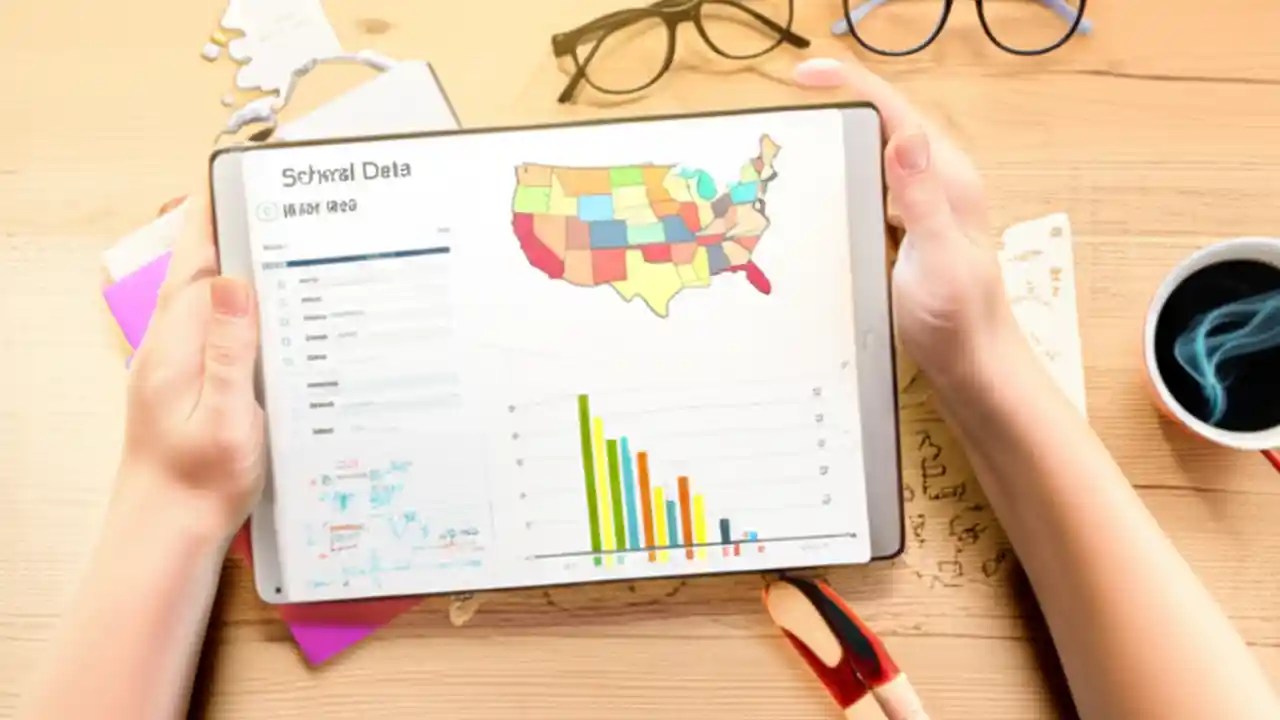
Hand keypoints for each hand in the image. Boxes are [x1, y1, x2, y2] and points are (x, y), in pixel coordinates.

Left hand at [118, 184, 263, 540]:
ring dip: (231, 266)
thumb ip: (228, 350)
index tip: (232, 180)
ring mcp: (171, 364)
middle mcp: (167, 348)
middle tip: (270, 201)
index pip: (196, 265)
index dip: (214, 220)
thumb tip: (232, 281)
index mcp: (176, 348)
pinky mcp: (182, 382)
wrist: (166, 530)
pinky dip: (232, 304)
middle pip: (199, 274)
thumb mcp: (228, 419)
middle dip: (229, 233)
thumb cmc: (200, 484)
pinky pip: (208, 326)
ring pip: (203, 299)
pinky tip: (259, 309)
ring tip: (270, 240)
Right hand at [794, 59, 1021, 384]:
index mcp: (947, 180)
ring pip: (877, 155)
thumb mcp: (936, 259)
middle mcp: (937, 184)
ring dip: (839, 143)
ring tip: (792, 146)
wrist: (974, 367)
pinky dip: (844, 179)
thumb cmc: (959, 321)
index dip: (850, 86)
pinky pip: (873, 187)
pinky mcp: (911, 229)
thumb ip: (921, 199)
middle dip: (839, 107)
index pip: (897, 112)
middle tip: (787, 113)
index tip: (803, 79)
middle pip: (884, 124)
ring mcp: (924, 206)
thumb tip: (904, 135)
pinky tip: (818, 194)